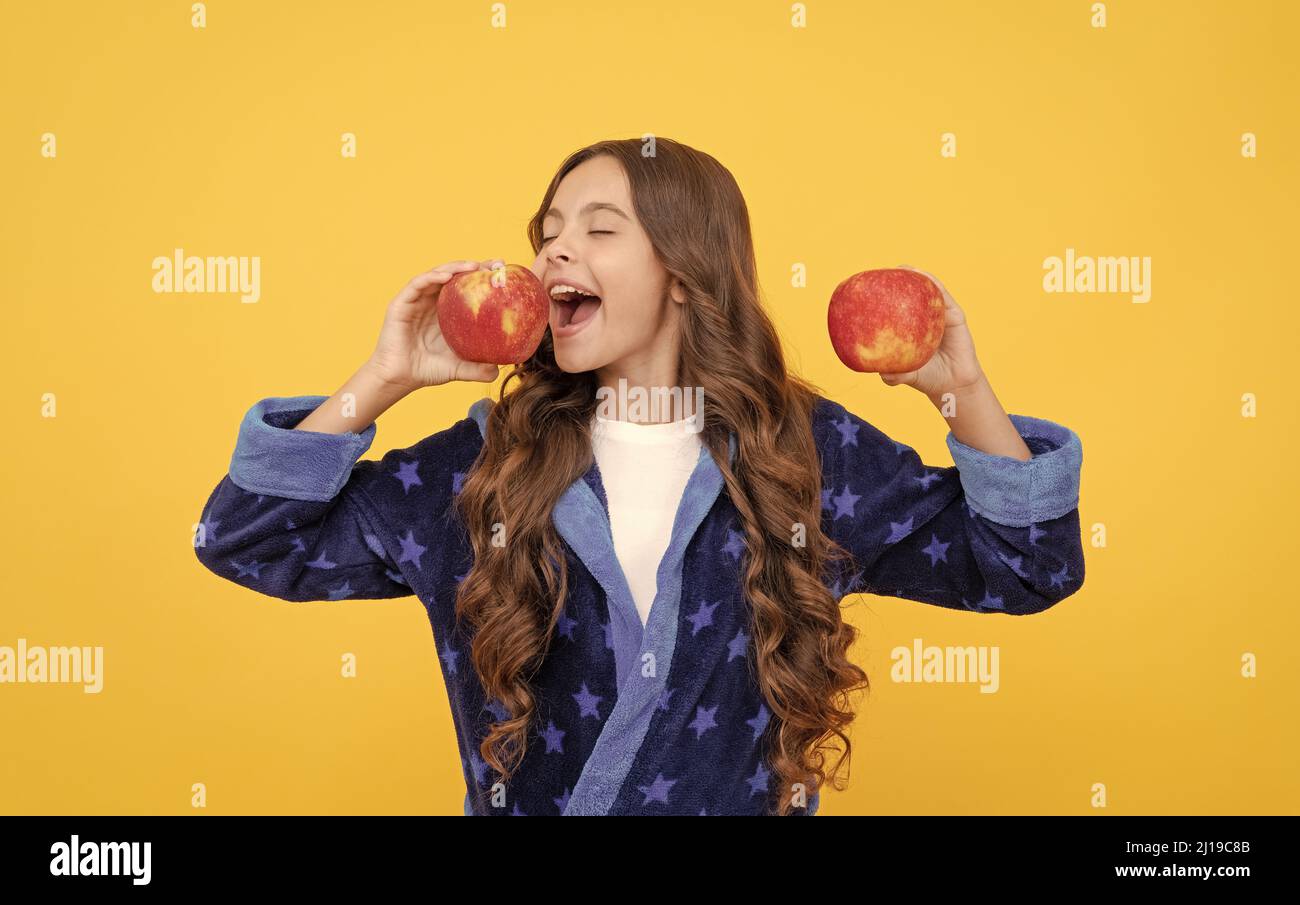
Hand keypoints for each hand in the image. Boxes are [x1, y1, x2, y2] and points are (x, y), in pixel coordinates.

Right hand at [365, 259, 505, 390]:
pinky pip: (417, 284)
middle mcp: (432, 302)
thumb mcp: (459, 368)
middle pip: (454, 276)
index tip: (502, 271)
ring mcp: (417, 300)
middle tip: (494, 264)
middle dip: (474, 267)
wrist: (400, 378)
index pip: (466, 287)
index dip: (482, 277)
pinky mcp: (402, 303)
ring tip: (473, 267)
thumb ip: (478, 369)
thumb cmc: (427, 370)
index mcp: (446, 312)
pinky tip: (447, 277)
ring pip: (436, 275)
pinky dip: (432, 277)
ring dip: (455, 267)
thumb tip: (498, 371)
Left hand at [878, 265, 985, 400]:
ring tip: (905, 268)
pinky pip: (945, 298)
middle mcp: (923, 319)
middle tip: (887, 271)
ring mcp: (939, 316)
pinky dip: (936, 287)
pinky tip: (927, 280)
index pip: (895, 308)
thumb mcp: (907, 376)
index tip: (871, 285)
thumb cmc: (927, 378)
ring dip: (918, 277)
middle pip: (912, 295)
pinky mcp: (955, 316)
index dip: (885, 296)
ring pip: (929, 291)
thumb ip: (895, 375)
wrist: (955, 385)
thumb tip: (881, 374)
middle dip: (900, 280)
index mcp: (909, 329)